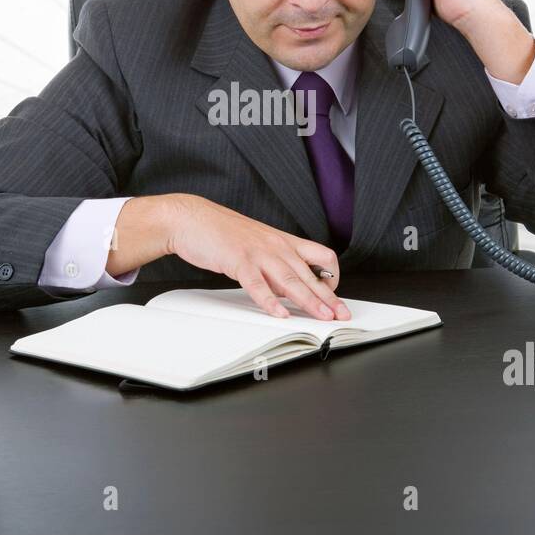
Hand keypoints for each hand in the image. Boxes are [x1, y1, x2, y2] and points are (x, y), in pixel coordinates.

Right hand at [166, 195, 350, 320]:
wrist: (192, 218)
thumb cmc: (222, 232)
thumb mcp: (257, 245)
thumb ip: (274, 266)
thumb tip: (287, 288)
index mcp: (282, 241)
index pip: (320, 256)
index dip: (331, 276)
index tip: (335, 294)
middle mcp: (276, 246)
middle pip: (309, 274)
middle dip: (328, 297)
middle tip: (341, 314)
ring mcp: (258, 252)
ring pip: (290, 280)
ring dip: (308, 301)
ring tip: (321, 316)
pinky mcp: (239, 260)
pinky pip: (258, 284)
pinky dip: (270, 301)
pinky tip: (279, 313)